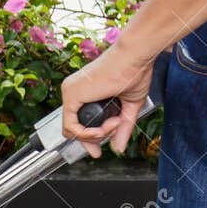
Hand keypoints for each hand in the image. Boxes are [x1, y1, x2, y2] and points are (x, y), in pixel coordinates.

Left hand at [61, 40, 155, 157]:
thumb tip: (118, 148)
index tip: (96, 151)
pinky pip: (71, 127)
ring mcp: (71, 92)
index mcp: (86, 92)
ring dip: (95, 135)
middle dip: (91, 140)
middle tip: (102, 146)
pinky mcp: (71, 94)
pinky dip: (86, 134)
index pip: (78, 122)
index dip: (87, 139)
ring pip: (73, 130)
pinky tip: (102, 129)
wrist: (136, 56)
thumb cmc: (135, 71)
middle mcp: (74, 91)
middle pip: (74, 128)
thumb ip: (121, 128)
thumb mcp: (128, 107)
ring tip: (114, 124)